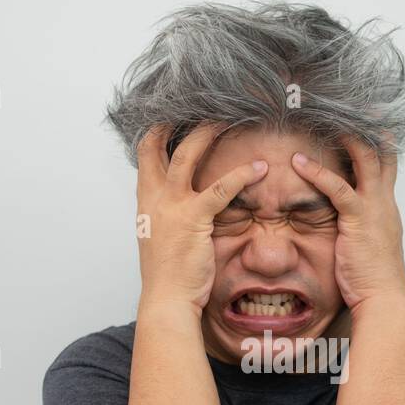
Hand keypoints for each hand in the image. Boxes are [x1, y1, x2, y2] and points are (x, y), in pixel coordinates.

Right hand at [135, 121, 268, 310]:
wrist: (166, 298)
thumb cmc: (168, 273)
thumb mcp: (160, 236)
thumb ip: (167, 214)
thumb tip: (179, 203)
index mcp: (145, 201)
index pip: (145, 154)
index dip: (158, 131)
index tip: (175, 116)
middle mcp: (154, 198)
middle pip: (157, 144)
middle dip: (177, 120)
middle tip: (202, 105)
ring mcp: (172, 206)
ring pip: (187, 156)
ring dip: (207, 134)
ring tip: (228, 119)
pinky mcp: (194, 219)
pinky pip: (220, 189)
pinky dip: (241, 175)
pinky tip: (260, 168)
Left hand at [290, 133, 404, 310]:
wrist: (383, 297)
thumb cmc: (371, 277)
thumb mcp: (366, 243)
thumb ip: (357, 224)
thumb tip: (343, 220)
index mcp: (386, 207)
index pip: (385, 163)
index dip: (375, 140)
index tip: (362, 121)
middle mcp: (384, 201)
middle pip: (382, 151)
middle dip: (368, 126)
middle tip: (352, 104)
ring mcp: (374, 208)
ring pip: (365, 159)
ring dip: (345, 136)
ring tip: (322, 117)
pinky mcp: (359, 220)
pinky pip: (338, 189)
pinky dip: (318, 173)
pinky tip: (298, 162)